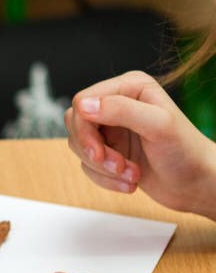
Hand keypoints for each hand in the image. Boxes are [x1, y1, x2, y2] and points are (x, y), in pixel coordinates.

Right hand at [65, 71, 215, 218]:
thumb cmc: (186, 153)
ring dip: (102, 168)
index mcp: (130, 88)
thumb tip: (83, 105)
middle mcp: (117, 105)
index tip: (98, 152)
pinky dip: (105, 179)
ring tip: (130, 174)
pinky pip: (86, 166)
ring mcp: (111, 129)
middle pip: (75, 124)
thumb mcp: (158, 125)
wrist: (196, 185)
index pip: (83, 101)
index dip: (85, 128)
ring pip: (78, 146)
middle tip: (117, 166)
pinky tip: (129, 181)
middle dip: (93, 151)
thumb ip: (121, 110)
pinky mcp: (108, 152)